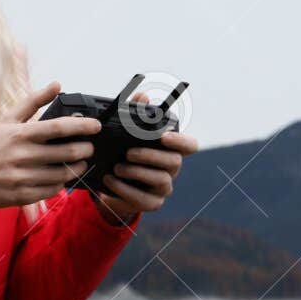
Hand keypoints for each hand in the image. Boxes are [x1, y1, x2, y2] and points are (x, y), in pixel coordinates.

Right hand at [0, 80, 101, 209]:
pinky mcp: (23, 195)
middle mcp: (22, 156)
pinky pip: (52, 190)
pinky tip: (62, 176)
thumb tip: (57, 84)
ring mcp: (23, 178)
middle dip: (85, 149)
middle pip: (67, 153)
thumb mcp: (8, 120)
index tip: (96, 126)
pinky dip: (61, 183)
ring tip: (80, 161)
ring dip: (78, 167)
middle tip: (89, 147)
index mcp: (20, 135)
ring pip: (63, 174)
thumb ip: (34, 101)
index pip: (58, 128)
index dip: (82, 126)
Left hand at [93, 91, 198, 225]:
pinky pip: (143, 199)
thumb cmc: (124, 152)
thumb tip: (142, 96)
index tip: (164, 136)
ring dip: (137, 173)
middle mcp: (172, 169)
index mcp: (171, 150)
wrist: (111, 182)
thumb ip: (135, 112)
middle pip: (174, 162)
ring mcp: (163, 188)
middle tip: (128, 153)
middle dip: (151, 156)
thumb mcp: (126, 132)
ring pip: (160, 181)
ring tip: (116, 169)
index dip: (181, 141)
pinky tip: (111, 183)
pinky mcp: (151, 203)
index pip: (190, 145)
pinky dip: (125, 191)